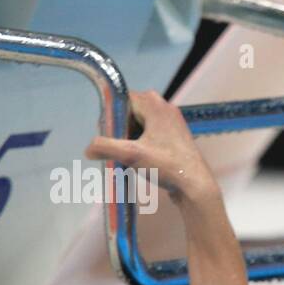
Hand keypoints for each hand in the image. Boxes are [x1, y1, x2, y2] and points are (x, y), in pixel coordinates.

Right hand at [84, 90, 217, 204]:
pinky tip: (140, 160)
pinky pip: (150, 134)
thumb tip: (87, 149)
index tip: (110, 134)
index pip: (122, 99)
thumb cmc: (166, 166)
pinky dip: (142, 144)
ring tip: (128, 156)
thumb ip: (105, 147)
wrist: (196, 185)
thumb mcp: (131, 155)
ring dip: (130, 138)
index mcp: (155, 105)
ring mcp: (172, 122)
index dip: (112, 116)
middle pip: (130, 111)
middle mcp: (165, 108)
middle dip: (120, 128)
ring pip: (140, 124)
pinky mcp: (175, 137)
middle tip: (118, 147)